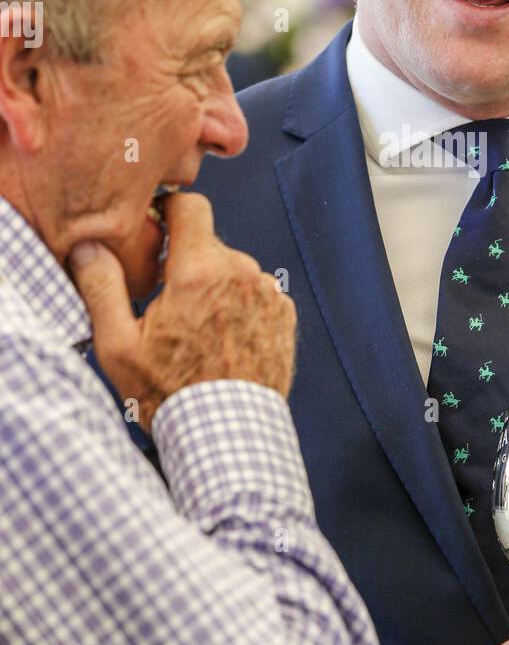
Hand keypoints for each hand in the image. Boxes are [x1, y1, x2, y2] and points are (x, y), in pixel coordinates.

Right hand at [69, 192, 296, 428]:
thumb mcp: (118, 345)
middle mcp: (241, 273)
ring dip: (215, 287)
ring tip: (196, 330)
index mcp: (198, 271)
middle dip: (187, 262)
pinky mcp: (285, 315)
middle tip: (167, 303)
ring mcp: (269, 294)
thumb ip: (101, 286)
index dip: (170, 210)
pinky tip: (222, 339)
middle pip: (209, 244)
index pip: (190, 206)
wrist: (227, 437)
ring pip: (234, 270)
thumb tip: (87, 245)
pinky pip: (256, 293)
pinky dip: (239, 306)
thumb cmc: (168, 394)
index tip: (157, 228)